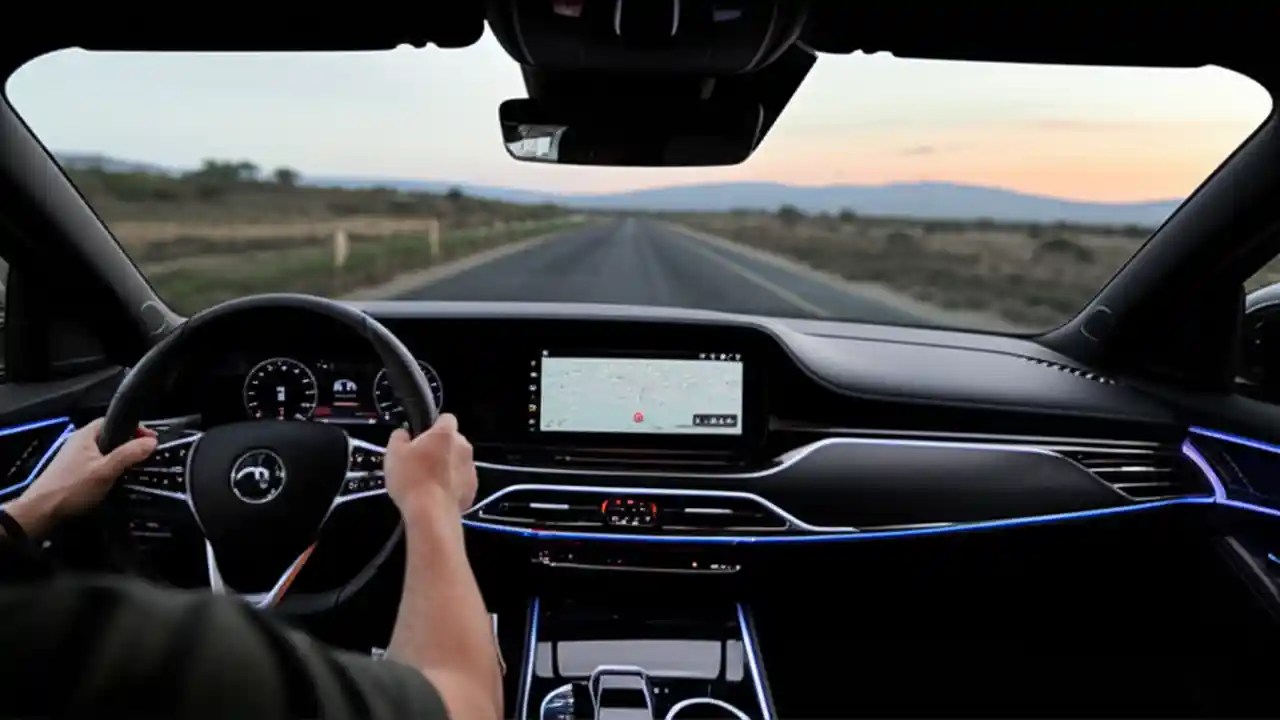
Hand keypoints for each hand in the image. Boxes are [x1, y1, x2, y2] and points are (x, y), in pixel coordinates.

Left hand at [3, 418, 156, 538]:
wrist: (40, 512)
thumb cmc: (73, 487)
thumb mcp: (105, 470)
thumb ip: (129, 454)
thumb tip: (152, 441)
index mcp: (85, 435)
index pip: (113, 421)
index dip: (133, 427)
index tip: (151, 440)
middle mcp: (78, 442)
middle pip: (109, 437)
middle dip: (128, 444)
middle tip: (145, 455)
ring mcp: (73, 458)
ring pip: (103, 452)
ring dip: (119, 458)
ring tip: (135, 469)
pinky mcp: (72, 472)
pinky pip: (96, 464)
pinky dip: (109, 469)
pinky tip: (116, 481)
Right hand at [385, 413, 476, 521]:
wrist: (430, 512)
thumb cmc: (411, 478)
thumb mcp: (393, 453)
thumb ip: (399, 437)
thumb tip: (403, 433)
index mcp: (446, 433)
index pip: (446, 418)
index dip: (433, 426)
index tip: (421, 438)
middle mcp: (464, 447)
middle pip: (453, 441)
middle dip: (440, 448)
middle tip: (420, 461)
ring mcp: (471, 468)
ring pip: (458, 462)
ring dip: (447, 467)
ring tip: (427, 482)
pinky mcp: (473, 489)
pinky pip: (461, 481)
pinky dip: (452, 485)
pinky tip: (437, 495)